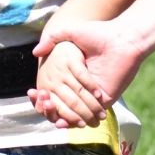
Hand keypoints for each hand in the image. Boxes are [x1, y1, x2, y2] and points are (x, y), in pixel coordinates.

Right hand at [31, 19, 148, 116]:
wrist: (122, 39)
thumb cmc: (97, 34)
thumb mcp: (70, 32)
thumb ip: (52, 39)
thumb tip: (35, 52)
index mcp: (72, 74)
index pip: (52, 92)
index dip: (40, 96)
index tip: (33, 92)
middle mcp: (81, 88)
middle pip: (59, 106)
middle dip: (46, 106)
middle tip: (42, 99)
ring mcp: (92, 96)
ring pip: (70, 114)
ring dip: (56, 115)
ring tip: (48, 106)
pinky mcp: (104, 101)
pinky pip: (86, 116)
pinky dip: (72, 121)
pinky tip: (60, 120)